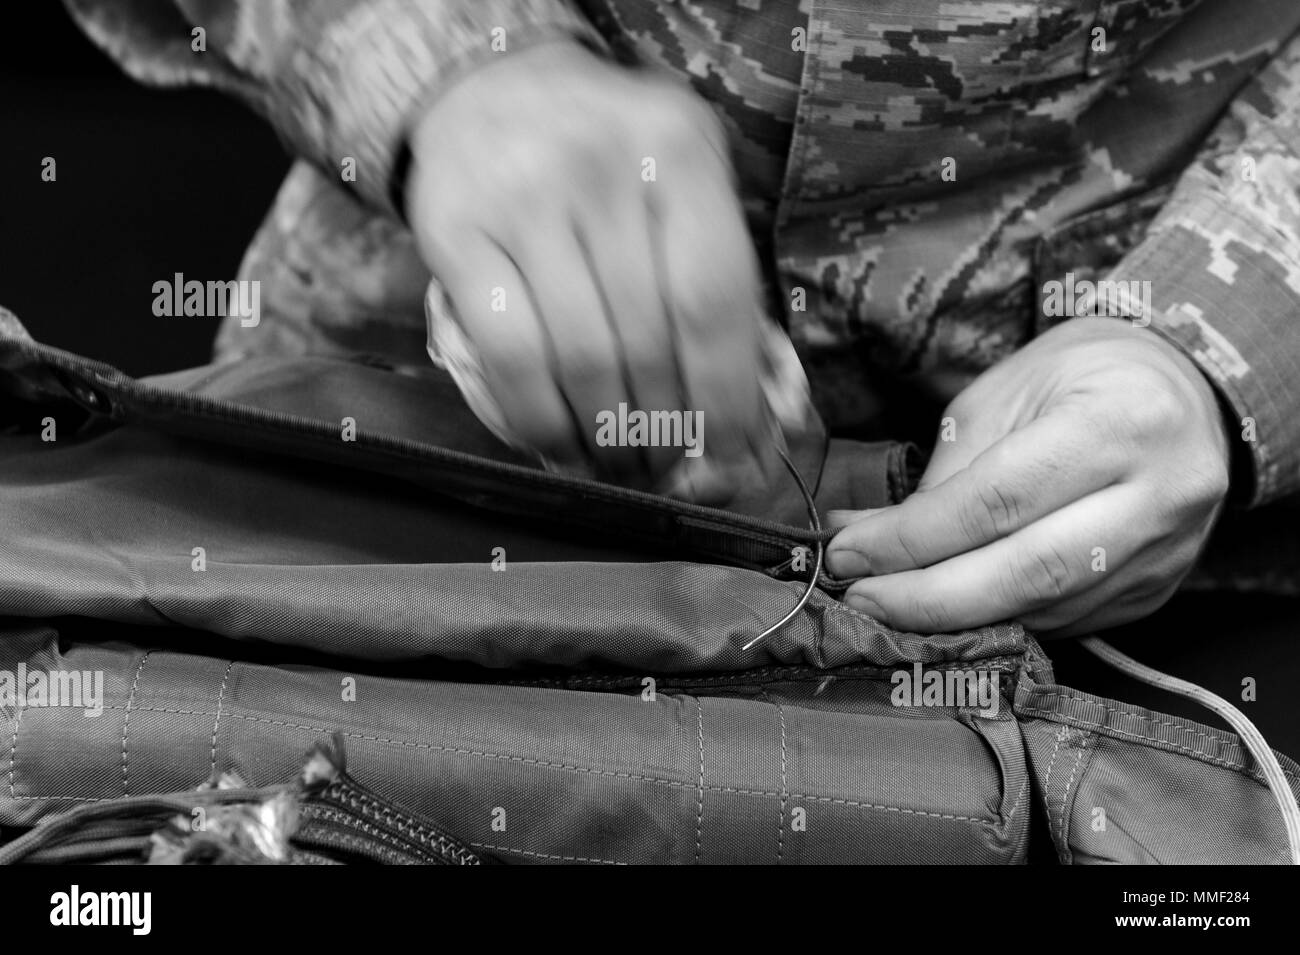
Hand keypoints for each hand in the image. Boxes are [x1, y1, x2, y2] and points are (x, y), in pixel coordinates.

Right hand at [406, 41, 768, 484]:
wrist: (486, 88)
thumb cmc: (610, 150)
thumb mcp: (685, 172)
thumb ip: (717, 269)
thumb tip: (748, 409)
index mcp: (676, 152)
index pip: (712, 301)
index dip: (725, 396)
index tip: (731, 455)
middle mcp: (599, 170)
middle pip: (648, 341)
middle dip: (667, 429)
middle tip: (670, 468)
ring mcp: (521, 202)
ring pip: (583, 360)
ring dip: (609, 438)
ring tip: (623, 466)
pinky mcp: (457, 238)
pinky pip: (510, 359)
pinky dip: (542, 422)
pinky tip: (561, 449)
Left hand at [826, 319, 1231, 636]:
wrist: (1182, 390)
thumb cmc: (1081, 376)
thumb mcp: (1005, 394)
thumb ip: (946, 474)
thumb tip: (867, 536)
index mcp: (1119, 422)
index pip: (998, 500)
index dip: (915, 538)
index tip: (848, 554)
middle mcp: (1159, 495)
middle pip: (1028, 571)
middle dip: (929, 597)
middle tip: (861, 599)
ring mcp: (1167, 552)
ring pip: (1046, 607)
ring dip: (956, 618)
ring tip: (891, 607)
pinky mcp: (1159, 589)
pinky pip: (1067, 620)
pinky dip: (1000, 620)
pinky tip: (951, 612)